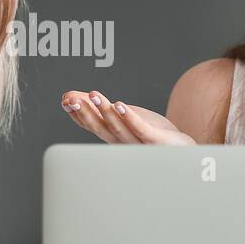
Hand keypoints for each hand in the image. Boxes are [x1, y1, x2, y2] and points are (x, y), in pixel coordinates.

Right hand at [60, 90, 195, 144]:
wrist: (179, 149)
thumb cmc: (148, 132)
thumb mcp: (121, 114)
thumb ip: (99, 106)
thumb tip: (70, 95)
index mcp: (112, 136)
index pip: (91, 125)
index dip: (77, 114)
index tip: (65, 101)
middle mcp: (121, 142)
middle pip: (100, 127)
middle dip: (86, 113)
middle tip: (72, 100)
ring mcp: (137, 142)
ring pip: (117, 127)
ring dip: (104, 112)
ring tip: (94, 95)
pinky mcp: (155, 140)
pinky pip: (139, 129)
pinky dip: (129, 118)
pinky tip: (120, 105)